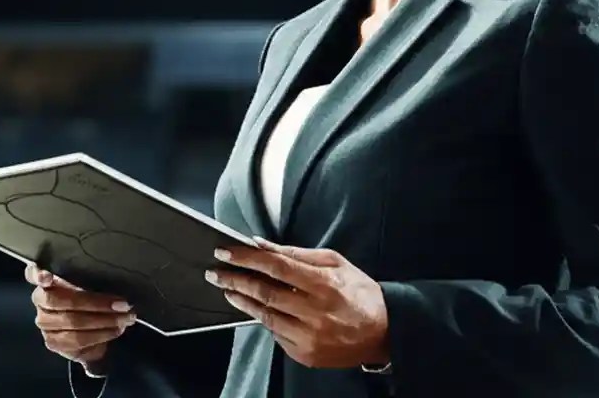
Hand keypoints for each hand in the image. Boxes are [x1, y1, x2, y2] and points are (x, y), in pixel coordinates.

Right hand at [25, 264, 137, 371]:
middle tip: (123, 304)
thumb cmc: (91, 298)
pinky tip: (116, 330)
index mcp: (46, 280)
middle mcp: (40, 300)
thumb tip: (114, 270)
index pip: (33, 274)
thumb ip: (91, 277)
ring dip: (105, 321)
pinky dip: (101, 335)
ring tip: (126, 318)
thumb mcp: (92, 283)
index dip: (38, 274)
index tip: (48, 276)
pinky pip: (78, 340)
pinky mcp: (52, 342)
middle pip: (62, 301)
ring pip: (73, 322)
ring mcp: (44, 323)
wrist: (89, 333)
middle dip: (96, 303)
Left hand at [205, 237, 389, 368]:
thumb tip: (263, 244)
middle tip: (215, 272)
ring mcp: (308, 337)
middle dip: (235, 280)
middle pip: (264, 293)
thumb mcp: (335, 263)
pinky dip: (265, 319)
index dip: (247, 258)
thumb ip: (297, 254)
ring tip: (228, 290)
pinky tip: (257, 309)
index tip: (225, 251)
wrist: (383, 332)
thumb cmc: (360, 292)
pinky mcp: (304, 354)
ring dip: (242, 301)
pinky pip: (276, 334)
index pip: (276, 267)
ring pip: (265, 316)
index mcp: (324, 284)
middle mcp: (314, 312)